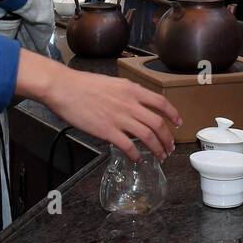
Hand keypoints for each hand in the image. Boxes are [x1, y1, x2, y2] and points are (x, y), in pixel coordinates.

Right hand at [45, 67, 180, 160]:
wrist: (64, 88)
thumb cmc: (84, 84)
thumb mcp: (114, 83)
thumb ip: (127, 94)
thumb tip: (135, 105)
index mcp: (133, 90)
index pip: (161, 103)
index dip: (173, 114)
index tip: (178, 123)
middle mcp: (130, 104)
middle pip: (158, 124)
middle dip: (167, 138)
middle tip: (170, 147)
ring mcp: (120, 118)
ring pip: (147, 137)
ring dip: (157, 149)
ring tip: (160, 156)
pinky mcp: (107, 131)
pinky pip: (128, 146)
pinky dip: (136, 155)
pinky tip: (137, 159)